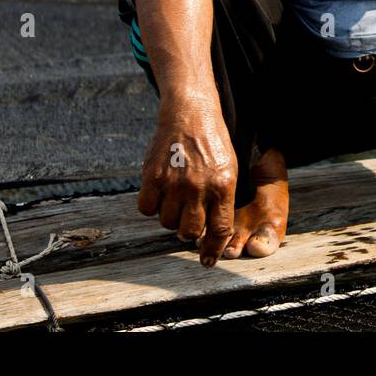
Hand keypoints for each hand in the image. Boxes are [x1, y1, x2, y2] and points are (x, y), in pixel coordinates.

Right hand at [136, 101, 237, 266]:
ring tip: (175, 200)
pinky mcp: (152, 176)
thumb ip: (222, 201)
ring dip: (170, 218)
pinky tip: (159, 194)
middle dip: (189, 232)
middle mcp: (199, 187)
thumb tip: (211, 234)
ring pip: (167, 223)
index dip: (213, 250)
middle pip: (190, 232)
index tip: (207, 261)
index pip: (220, 230)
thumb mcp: (228, 170)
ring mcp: (174, 182)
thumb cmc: (212, 144)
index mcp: (223, 186)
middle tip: (187, 220)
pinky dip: (151, 206)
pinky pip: (147, 209)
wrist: (190, 114)